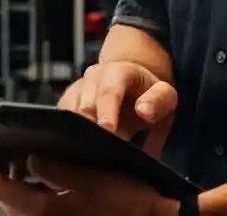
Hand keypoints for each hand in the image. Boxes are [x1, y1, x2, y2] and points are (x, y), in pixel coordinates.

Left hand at [0, 151, 177, 215]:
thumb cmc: (130, 198)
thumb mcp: (93, 176)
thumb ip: (57, 169)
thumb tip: (29, 159)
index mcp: (49, 211)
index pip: (1, 190)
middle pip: (6, 202)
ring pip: (19, 209)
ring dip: (13, 187)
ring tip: (17, 161)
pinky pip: (36, 211)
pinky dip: (30, 195)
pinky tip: (38, 178)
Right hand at [59, 61, 177, 155]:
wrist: (131, 84)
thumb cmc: (148, 93)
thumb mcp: (164, 94)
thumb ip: (158, 102)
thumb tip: (143, 112)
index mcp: (118, 71)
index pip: (109, 91)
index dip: (107, 112)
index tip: (108, 131)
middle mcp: (93, 76)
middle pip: (85, 105)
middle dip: (91, 129)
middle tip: (102, 153)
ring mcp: (77, 88)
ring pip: (69, 114)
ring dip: (79, 134)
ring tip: (92, 154)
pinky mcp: (66, 103)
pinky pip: (62, 121)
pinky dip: (70, 136)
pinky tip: (80, 150)